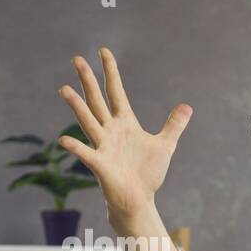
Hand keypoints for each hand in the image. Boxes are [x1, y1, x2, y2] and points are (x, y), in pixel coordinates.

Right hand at [57, 48, 190, 220]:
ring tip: (64, 89)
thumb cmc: (147, 173)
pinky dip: (75, 147)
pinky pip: (85, 153)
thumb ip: (173, 125)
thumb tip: (187, 106)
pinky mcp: (100, 164)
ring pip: (88, 121)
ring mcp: (103, 146)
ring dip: (77, 106)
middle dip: (88, 81)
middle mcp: (110, 131)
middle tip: (77, 59)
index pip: (115, 92)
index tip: (104, 51)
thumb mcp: (165, 145)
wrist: (139, 199)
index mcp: (125, 123)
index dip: (111, 72)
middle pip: (97, 100)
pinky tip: (63, 140)